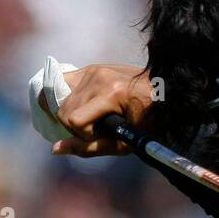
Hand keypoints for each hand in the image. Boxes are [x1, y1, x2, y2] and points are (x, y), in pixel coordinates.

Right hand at [40, 62, 154, 157]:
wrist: (163, 95)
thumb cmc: (148, 123)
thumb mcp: (123, 144)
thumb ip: (89, 148)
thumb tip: (55, 149)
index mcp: (112, 93)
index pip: (75, 120)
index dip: (84, 135)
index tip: (102, 136)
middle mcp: (99, 77)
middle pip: (64, 110)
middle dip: (75, 126)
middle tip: (97, 128)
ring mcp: (93, 70)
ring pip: (60, 99)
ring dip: (71, 114)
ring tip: (92, 118)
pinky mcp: (90, 68)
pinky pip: (62, 83)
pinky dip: (64, 98)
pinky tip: (75, 106)